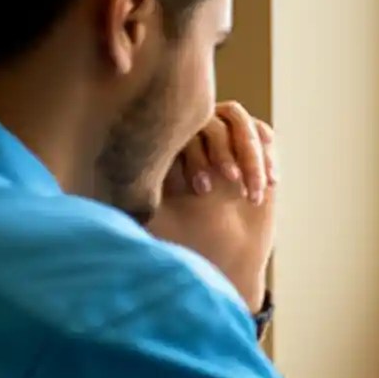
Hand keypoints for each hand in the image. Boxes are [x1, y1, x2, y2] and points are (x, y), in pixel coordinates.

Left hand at [148, 102, 275, 310]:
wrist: (224, 258)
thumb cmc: (185, 242)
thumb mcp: (154, 220)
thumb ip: (137, 198)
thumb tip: (110, 177)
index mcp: (166, 149)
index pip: (178, 128)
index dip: (193, 153)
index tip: (203, 191)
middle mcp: (195, 139)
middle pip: (210, 119)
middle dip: (222, 150)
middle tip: (228, 182)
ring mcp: (226, 143)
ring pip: (238, 120)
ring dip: (249, 152)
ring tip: (253, 189)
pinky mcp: (254, 151)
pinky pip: (262, 133)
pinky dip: (266, 154)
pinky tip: (268, 182)